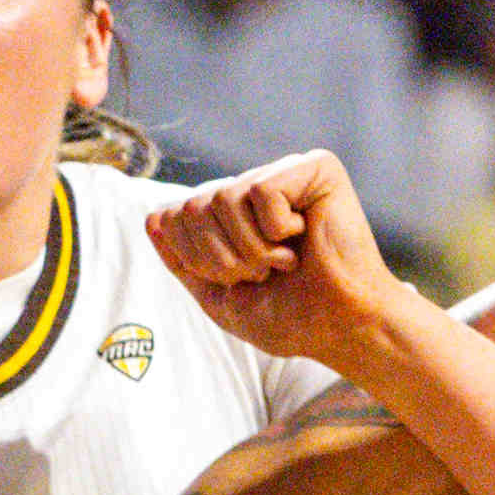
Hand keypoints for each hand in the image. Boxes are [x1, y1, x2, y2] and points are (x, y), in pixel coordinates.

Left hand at [146, 153, 412, 374]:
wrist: (341, 328)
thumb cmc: (290, 317)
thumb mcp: (219, 296)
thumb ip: (182, 259)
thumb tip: (153, 218)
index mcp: (233, 215)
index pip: (174, 216)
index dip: (196, 259)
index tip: (238, 282)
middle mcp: (255, 187)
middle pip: (194, 207)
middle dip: (222, 258)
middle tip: (265, 273)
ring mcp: (284, 173)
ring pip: (223, 198)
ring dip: (251, 248)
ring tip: (285, 260)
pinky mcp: (314, 167)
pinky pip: (260, 192)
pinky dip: (275, 230)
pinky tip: (303, 237)